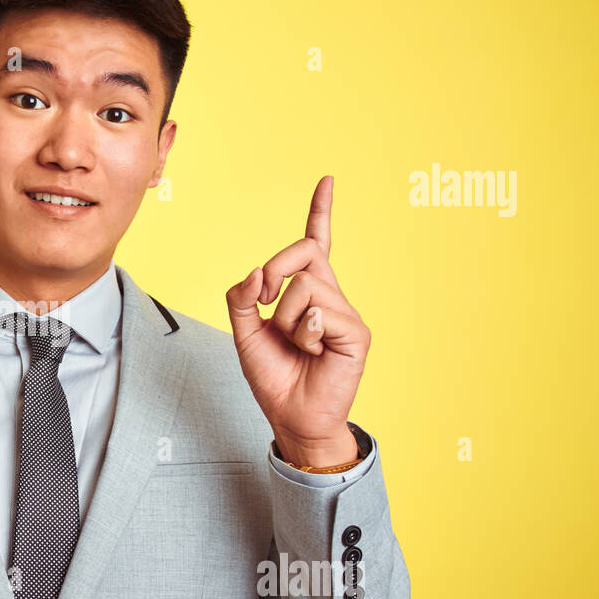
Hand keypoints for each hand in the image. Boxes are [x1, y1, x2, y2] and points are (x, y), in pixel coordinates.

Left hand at [225, 176, 369, 467]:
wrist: (292, 417)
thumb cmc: (274, 376)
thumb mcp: (244, 333)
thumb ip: (242, 298)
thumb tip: (257, 273)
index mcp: (306, 293)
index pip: (317, 243)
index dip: (321, 211)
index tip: (328, 180)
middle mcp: (330, 296)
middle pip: (305, 250)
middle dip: (275, 269)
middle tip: (265, 302)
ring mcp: (345, 312)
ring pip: (306, 284)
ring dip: (285, 317)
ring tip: (295, 344)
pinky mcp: (356, 331)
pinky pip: (320, 312)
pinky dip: (304, 334)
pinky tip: (313, 353)